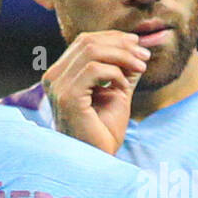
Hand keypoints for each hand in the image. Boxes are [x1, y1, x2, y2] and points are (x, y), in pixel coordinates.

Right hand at [42, 31, 149, 153]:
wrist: (97, 160)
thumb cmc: (103, 131)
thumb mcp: (117, 94)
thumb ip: (123, 71)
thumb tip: (137, 49)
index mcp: (61, 74)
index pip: (84, 42)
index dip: (113, 38)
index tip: (138, 45)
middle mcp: (54, 77)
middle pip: (88, 41)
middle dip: (121, 45)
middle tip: (144, 56)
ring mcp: (58, 86)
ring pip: (92, 51)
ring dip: (122, 57)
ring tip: (140, 68)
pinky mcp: (67, 96)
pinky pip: (94, 70)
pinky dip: (115, 73)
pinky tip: (123, 87)